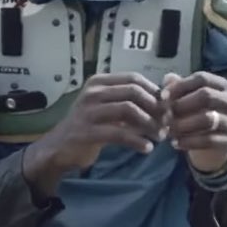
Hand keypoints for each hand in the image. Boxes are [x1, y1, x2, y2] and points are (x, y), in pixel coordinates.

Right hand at [23, 72, 165, 194]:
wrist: (59, 147)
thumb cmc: (89, 126)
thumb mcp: (108, 108)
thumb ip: (130, 102)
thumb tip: (165, 100)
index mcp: (98, 82)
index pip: (134, 78)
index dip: (154, 91)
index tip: (167, 107)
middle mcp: (92, 92)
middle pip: (133, 91)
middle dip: (155, 107)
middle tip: (167, 123)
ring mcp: (88, 111)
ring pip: (129, 110)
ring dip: (150, 124)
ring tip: (160, 136)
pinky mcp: (87, 132)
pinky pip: (120, 134)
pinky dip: (137, 141)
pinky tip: (147, 149)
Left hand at [161, 71, 226, 173]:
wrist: (210, 145)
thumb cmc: (195, 115)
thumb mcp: (185, 100)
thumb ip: (177, 88)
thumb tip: (168, 78)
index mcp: (222, 86)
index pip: (202, 78)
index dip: (181, 86)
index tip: (163, 96)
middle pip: (206, 96)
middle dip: (181, 105)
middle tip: (164, 116)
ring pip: (207, 119)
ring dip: (183, 125)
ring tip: (168, 131)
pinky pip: (208, 140)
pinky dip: (189, 142)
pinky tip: (175, 143)